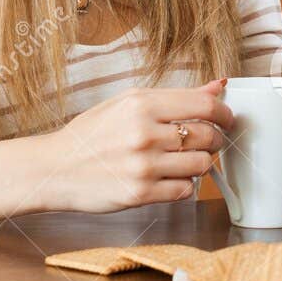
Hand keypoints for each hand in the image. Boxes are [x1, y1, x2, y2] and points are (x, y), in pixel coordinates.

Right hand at [34, 79, 232, 213]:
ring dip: (200, 164)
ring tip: (184, 160)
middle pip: (208, 136)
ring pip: (201, 165)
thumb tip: (218, 86)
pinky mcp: (140, 194)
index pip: (205, 105)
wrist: (54, 169)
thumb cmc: (91, 134)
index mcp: (142, 104)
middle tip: (207, 141)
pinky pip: (185, 190)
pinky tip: (170, 178)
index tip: (227, 119)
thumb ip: (176, 97)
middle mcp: (144, 133)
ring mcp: (143, 165)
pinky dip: (184, 185)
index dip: (225, 113)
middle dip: (215, 140)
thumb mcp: (128, 103)